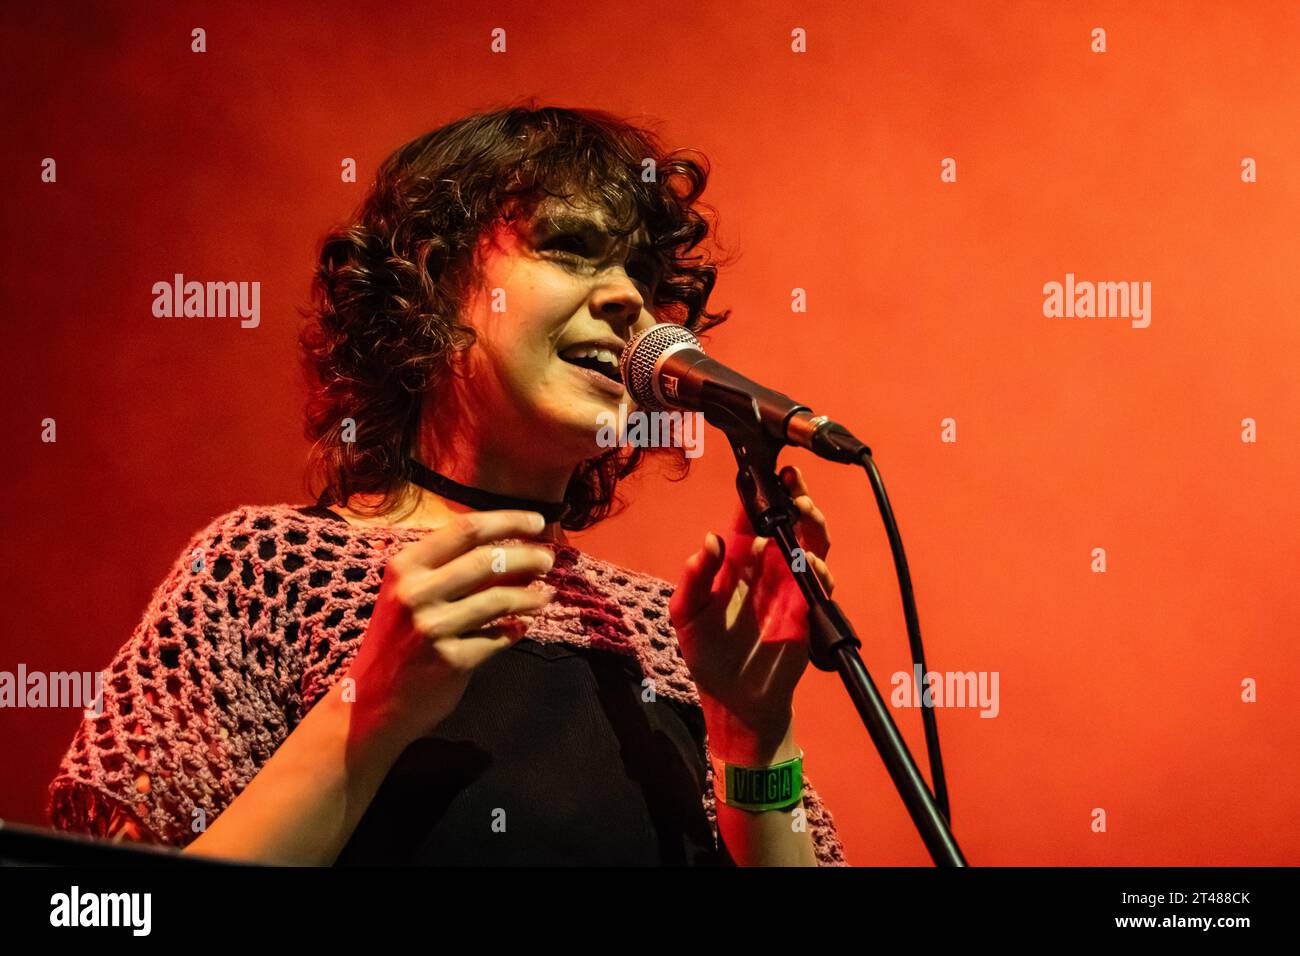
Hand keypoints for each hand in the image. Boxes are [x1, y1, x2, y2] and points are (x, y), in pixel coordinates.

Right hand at [343, 510, 556, 750]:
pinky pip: (498, 638)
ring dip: (530, 596)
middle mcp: (415, 592)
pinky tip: (521, 628)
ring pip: (499, 599)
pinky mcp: (451, 661)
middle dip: (527, 557)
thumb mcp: (413, 595)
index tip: (537, 522)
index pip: (465, 530)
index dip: (508, 521)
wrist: (371, 702)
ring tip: (545, 596)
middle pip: (487, 560)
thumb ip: (455, 571)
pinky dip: (515, 630)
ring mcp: (433, 628)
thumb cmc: (397, 639)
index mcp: (405, 566)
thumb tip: (517, 552)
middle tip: (548, 560)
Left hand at [669, 465, 834, 759]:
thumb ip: (693, 578)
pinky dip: (820, 568)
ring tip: (804, 509)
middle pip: (788, 521)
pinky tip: (808, 561)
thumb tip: (709, 540)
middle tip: (791, 480)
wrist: (734, 699)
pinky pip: (822, 582)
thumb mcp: (686, 614)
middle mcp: (767, 567)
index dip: (757, 493)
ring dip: (812, 523)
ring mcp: (790, 586)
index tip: (762, 471)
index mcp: (737, 562)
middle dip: (794, 495)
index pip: (750, 518)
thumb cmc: (706, 654)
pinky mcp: (808, 610)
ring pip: (811, 543)